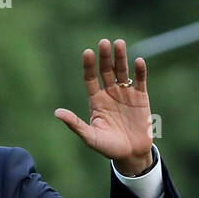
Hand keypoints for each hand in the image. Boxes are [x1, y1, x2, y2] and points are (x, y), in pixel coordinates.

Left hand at [55, 38, 154, 175]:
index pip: (90, 79)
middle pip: (106, 71)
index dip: (88, 66)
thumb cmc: (108, 148)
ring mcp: (125, 93)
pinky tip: (138, 61)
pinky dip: (140, 71)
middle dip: (105, 57)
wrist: (131, 154)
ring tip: (119, 43)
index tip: (87, 52)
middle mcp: (109, 93)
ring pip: (122, 71)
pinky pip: (140, 81)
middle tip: (104, 43)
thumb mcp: (90, 137)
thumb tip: (56, 113)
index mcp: (96, 101)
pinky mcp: (141, 97)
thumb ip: (75, 124)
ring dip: (121, 58)